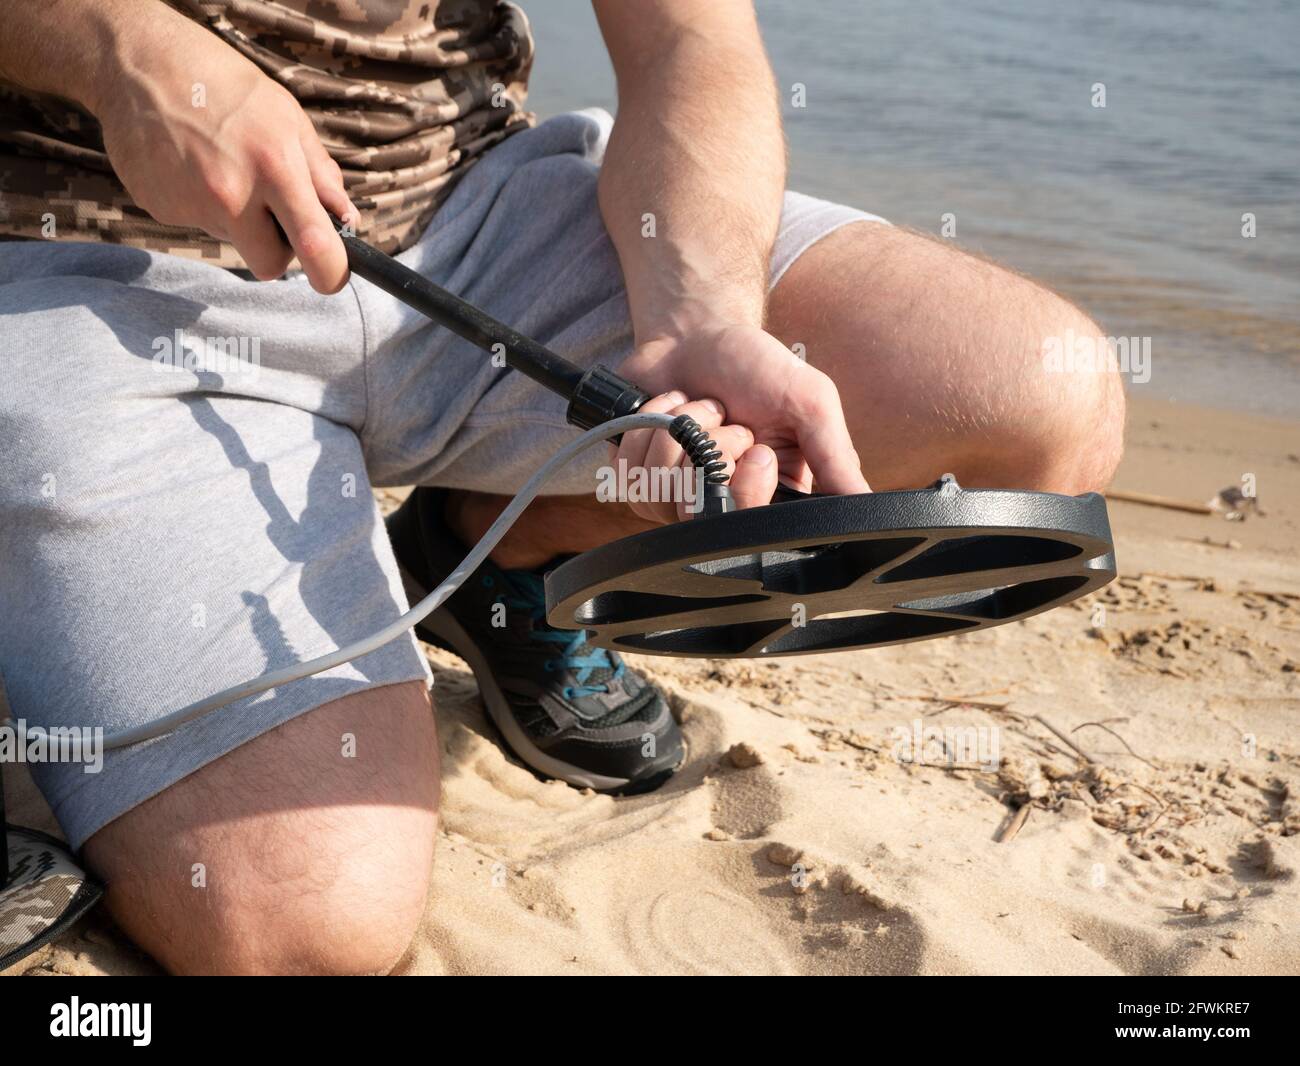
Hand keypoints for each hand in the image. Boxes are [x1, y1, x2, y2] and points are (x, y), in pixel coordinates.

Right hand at [94, 14, 354, 292]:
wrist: (140, 62)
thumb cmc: (227, 86)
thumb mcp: (288, 118)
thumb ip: (322, 175)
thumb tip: (346, 220)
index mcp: (274, 166)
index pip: (314, 245)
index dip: (331, 272)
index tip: (332, 275)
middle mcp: (231, 192)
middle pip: (269, 265)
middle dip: (277, 249)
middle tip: (272, 212)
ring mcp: (190, 203)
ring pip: (233, 242)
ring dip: (237, 219)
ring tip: (223, 167)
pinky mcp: (158, 208)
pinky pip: (198, 224)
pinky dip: (202, 205)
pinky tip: (192, 166)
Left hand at [614, 323, 869, 522]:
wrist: (695, 335)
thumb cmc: (755, 367)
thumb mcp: (809, 401)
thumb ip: (835, 456)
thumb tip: (868, 507)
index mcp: (774, 496)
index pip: (753, 531)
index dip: (745, 491)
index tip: (756, 449)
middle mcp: (724, 506)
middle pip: (701, 517)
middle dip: (712, 450)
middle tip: (728, 419)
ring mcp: (675, 500)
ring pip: (659, 495)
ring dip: (678, 432)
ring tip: (699, 408)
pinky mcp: (637, 483)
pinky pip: (627, 477)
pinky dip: (645, 429)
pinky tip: (665, 411)